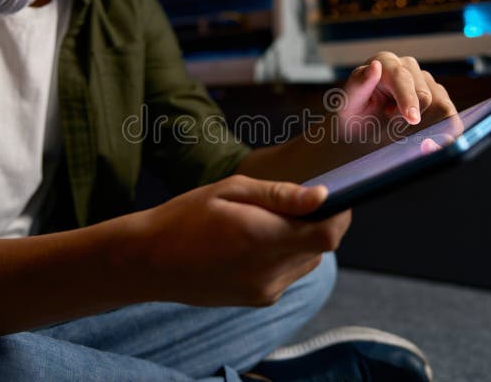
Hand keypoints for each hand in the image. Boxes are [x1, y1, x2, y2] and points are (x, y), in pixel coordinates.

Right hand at [122, 175, 350, 306]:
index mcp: (261, 238)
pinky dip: (286, 255)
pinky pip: (289, 274)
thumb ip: (281, 195)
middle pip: (322, 248)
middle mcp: (268, 272)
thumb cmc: (186, 216)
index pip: (328, 235)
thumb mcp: (231, 191)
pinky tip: (258, 242)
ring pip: (308, 262)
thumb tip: (323, 196)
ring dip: (303, 240)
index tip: (337, 196)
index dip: (341, 214)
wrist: (149, 261)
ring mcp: (264, 291)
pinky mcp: (258, 300)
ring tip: (271, 221)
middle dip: (320, 223)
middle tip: (297, 202)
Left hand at [338, 52, 457, 140]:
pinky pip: (451, 116)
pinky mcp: (438, 98)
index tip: (412, 119)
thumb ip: (359, 84)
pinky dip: (445, 133)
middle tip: (389, 124)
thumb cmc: (353, 114)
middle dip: (407, 116)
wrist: (360, 129)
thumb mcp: (348, 103)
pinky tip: (427, 143)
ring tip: (399, 125)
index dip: (408, 98)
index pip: (402, 77)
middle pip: (424, 94)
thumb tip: (375, 66)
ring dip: (424, 124)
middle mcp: (408, 68)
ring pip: (440, 105)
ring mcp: (425, 82)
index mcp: (386, 63)